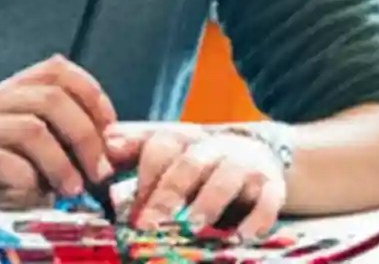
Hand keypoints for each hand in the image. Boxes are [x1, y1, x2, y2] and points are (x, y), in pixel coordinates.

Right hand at [0, 55, 116, 234]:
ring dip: (61, 164)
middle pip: (49, 98)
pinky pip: (2, 162)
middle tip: (98, 171)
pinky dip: (28, 180)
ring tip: (71, 190)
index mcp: (4, 93)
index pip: (55, 69)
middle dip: (84, 136)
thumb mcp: (25, 152)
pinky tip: (32, 195)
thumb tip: (110, 144)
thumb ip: (58, 139)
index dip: (91, 94)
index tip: (110, 131)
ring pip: (30, 129)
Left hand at [105, 123, 285, 240]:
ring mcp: (245, 165)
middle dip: (167, 192)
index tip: (127, 207)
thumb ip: (140, 148)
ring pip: (226, 178)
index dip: (143, 174)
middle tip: (148, 223)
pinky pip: (268, 200)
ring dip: (207, 202)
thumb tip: (105, 144)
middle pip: (188, 163)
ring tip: (190, 226)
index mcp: (186, 140)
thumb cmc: (205, 162)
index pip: (160, 145)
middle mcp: (215, 148)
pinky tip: (242, 237)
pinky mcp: (273, 186)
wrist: (263, 154)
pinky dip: (257, 218)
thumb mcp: (175, 151)